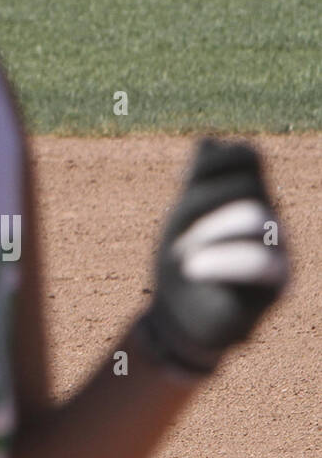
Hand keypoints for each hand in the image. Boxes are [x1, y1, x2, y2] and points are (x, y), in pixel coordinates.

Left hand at [138, 138, 287, 375]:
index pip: (248, 156)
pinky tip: (195, 268)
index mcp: (252, 200)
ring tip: (185, 259)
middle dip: (202, 203)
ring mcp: (280, 254)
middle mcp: (274, 223)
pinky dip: (223, 260)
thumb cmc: (185, 258)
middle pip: (246, 185)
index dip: (214, 161)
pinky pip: (262, 262)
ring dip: (208, 234)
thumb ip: (201, 180)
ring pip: (257, 218)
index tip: (183, 185)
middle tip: (177, 235)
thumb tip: (209, 141)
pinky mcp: (275, 289)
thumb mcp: (186, 213)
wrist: (181, 316)